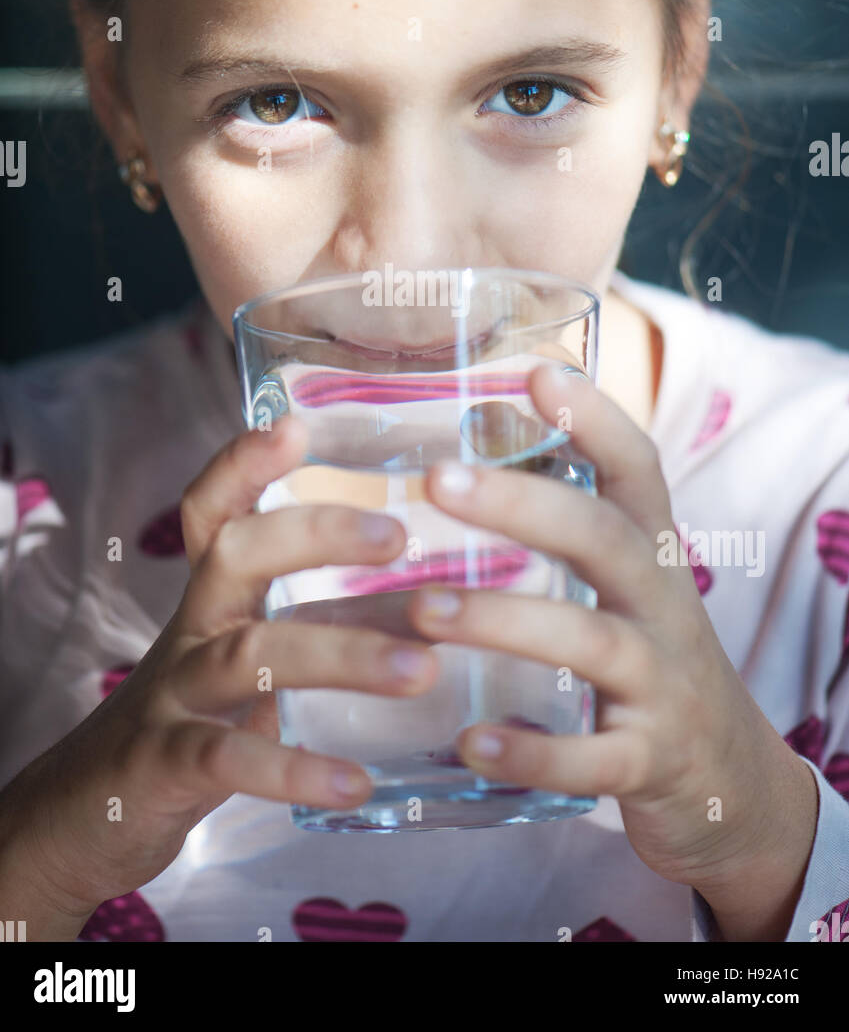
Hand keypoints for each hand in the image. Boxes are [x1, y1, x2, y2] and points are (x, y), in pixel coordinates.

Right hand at [0, 416, 438, 918]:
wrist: (84, 814)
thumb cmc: (196, 722)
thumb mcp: (251, 664)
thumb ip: (327, 630)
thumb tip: (442, 608)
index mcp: (213, 597)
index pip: (217, 510)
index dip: (245, 464)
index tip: (296, 426)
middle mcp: (191, 630)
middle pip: (238, 556)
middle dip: (318, 534)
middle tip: (398, 535)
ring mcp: (174, 696)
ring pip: (250, 656)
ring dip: (343, 655)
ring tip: (424, 670)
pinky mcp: (166, 767)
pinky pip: (227, 759)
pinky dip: (293, 769)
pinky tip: (355, 784)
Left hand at [405, 362, 813, 897]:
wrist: (730, 780)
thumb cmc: (648, 656)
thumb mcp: (626, 582)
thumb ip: (568, 516)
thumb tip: (486, 417)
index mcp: (651, 554)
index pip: (638, 470)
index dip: (596, 419)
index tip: (538, 373)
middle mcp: (662, 606)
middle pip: (604, 539)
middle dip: (523, 505)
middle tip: (437, 480)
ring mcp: (661, 684)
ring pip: (591, 642)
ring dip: (505, 622)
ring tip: (424, 609)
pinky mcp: (649, 761)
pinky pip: (593, 759)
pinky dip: (533, 752)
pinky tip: (471, 741)